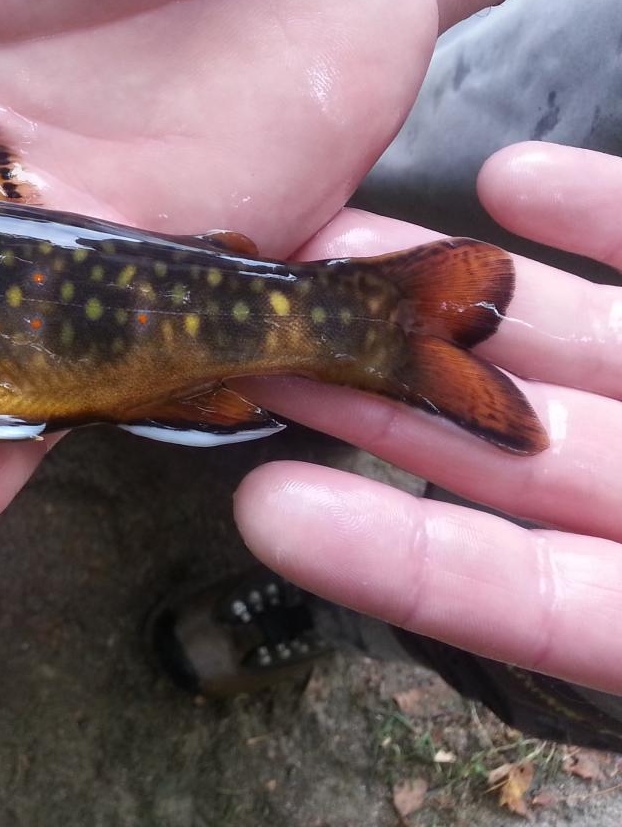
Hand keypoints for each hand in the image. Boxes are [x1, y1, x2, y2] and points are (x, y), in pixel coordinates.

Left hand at [238, 142, 621, 693]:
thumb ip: (618, 616)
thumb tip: (468, 657)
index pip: (532, 600)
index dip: (405, 561)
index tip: (267, 509)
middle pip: (509, 449)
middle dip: (380, 393)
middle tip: (249, 346)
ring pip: (567, 348)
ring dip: (457, 298)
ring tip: (333, 244)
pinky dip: (601, 215)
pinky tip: (508, 175)